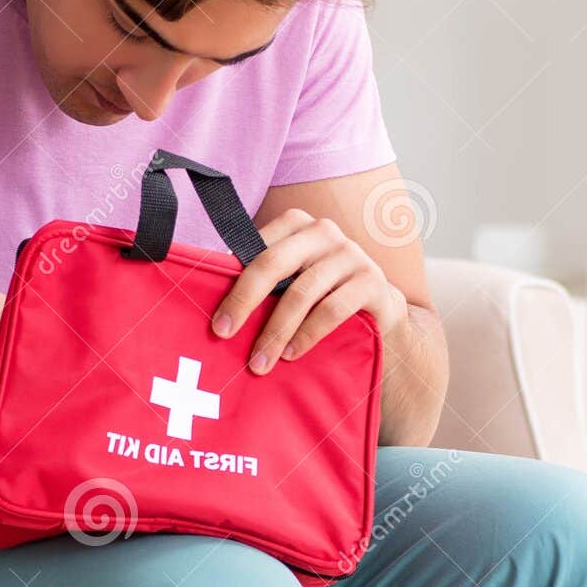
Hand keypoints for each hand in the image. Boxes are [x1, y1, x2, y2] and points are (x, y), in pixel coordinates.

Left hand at [210, 210, 407, 373]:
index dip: (233, 284)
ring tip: (260, 361)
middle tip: (224, 334)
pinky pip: (334, 308)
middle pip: (274, 263)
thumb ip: (260, 282)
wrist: (378, 311)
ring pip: (303, 291)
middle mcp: (323, 232)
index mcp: (296, 225)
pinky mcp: (373, 281)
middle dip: (245, 301)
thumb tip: (208, 301)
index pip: (256, 248)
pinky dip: (309, 334)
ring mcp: (351, 254)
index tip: (216, 321)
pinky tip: (293, 354)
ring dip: (277, 330)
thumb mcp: (290, 282)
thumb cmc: (321, 295)